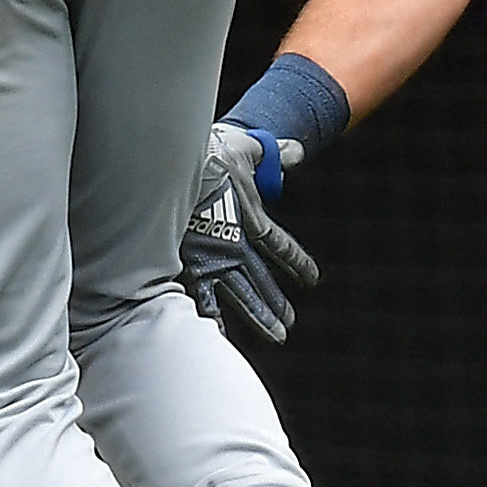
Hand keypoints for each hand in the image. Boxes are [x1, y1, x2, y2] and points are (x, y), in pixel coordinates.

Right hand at [185, 124, 318, 344]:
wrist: (173, 170)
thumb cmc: (208, 154)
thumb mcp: (246, 149)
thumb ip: (272, 153)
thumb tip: (298, 151)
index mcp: (252, 221)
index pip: (282, 247)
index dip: (298, 262)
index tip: (313, 278)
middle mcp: (235, 247)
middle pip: (261, 281)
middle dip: (275, 303)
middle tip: (288, 324)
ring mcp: (210, 260)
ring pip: (239, 297)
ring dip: (258, 318)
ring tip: (276, 337)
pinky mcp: (185, 265)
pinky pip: (198, 299)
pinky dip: (207, 319)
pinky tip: (213, 336)